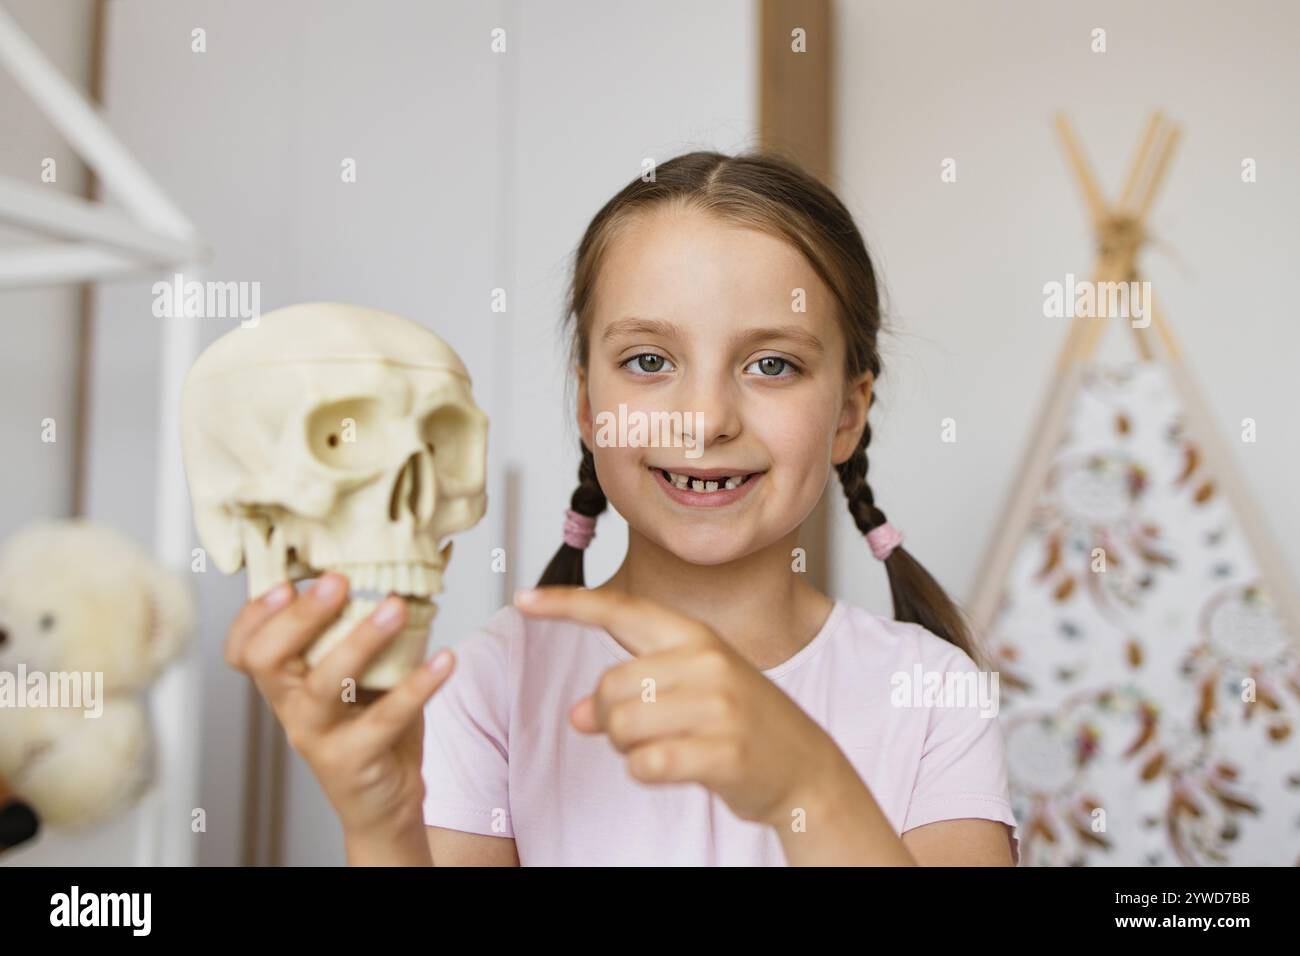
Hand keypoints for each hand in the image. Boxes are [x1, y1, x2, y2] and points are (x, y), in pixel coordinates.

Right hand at [225, 574, 454, 839]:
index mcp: (287, 682)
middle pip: (268, 659)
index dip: (254, 614)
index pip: (244, 647)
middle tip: (340, 582)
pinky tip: (444, 659)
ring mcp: (318, 736)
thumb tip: (432, 556)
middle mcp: (292, 707)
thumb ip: (380, 621)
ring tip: (396, 607)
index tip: (287, 581)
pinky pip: (385, 718)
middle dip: (299, 617)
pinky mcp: (354, 760)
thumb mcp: (368, 670)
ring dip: (359, 641)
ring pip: (323, 686)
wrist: (387, 801)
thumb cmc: (374, 727)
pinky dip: (417, 685)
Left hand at [513, 586, 850, 828]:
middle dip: (609, 718)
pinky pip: (646, 763)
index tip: (523, 599)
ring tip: (665, 747)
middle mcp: (706, 661)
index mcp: (694, 636)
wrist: (806, 766)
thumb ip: (633, 688)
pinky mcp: (723, 751)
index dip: (567, 604)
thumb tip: (578, 714)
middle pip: (607, 687)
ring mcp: (718, 706)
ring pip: (621, 726)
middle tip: (646, 731)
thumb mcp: (690, 689)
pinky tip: (677, 767)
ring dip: (628, 748)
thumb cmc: (742, 721)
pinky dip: (648, 771)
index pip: (620, 610)